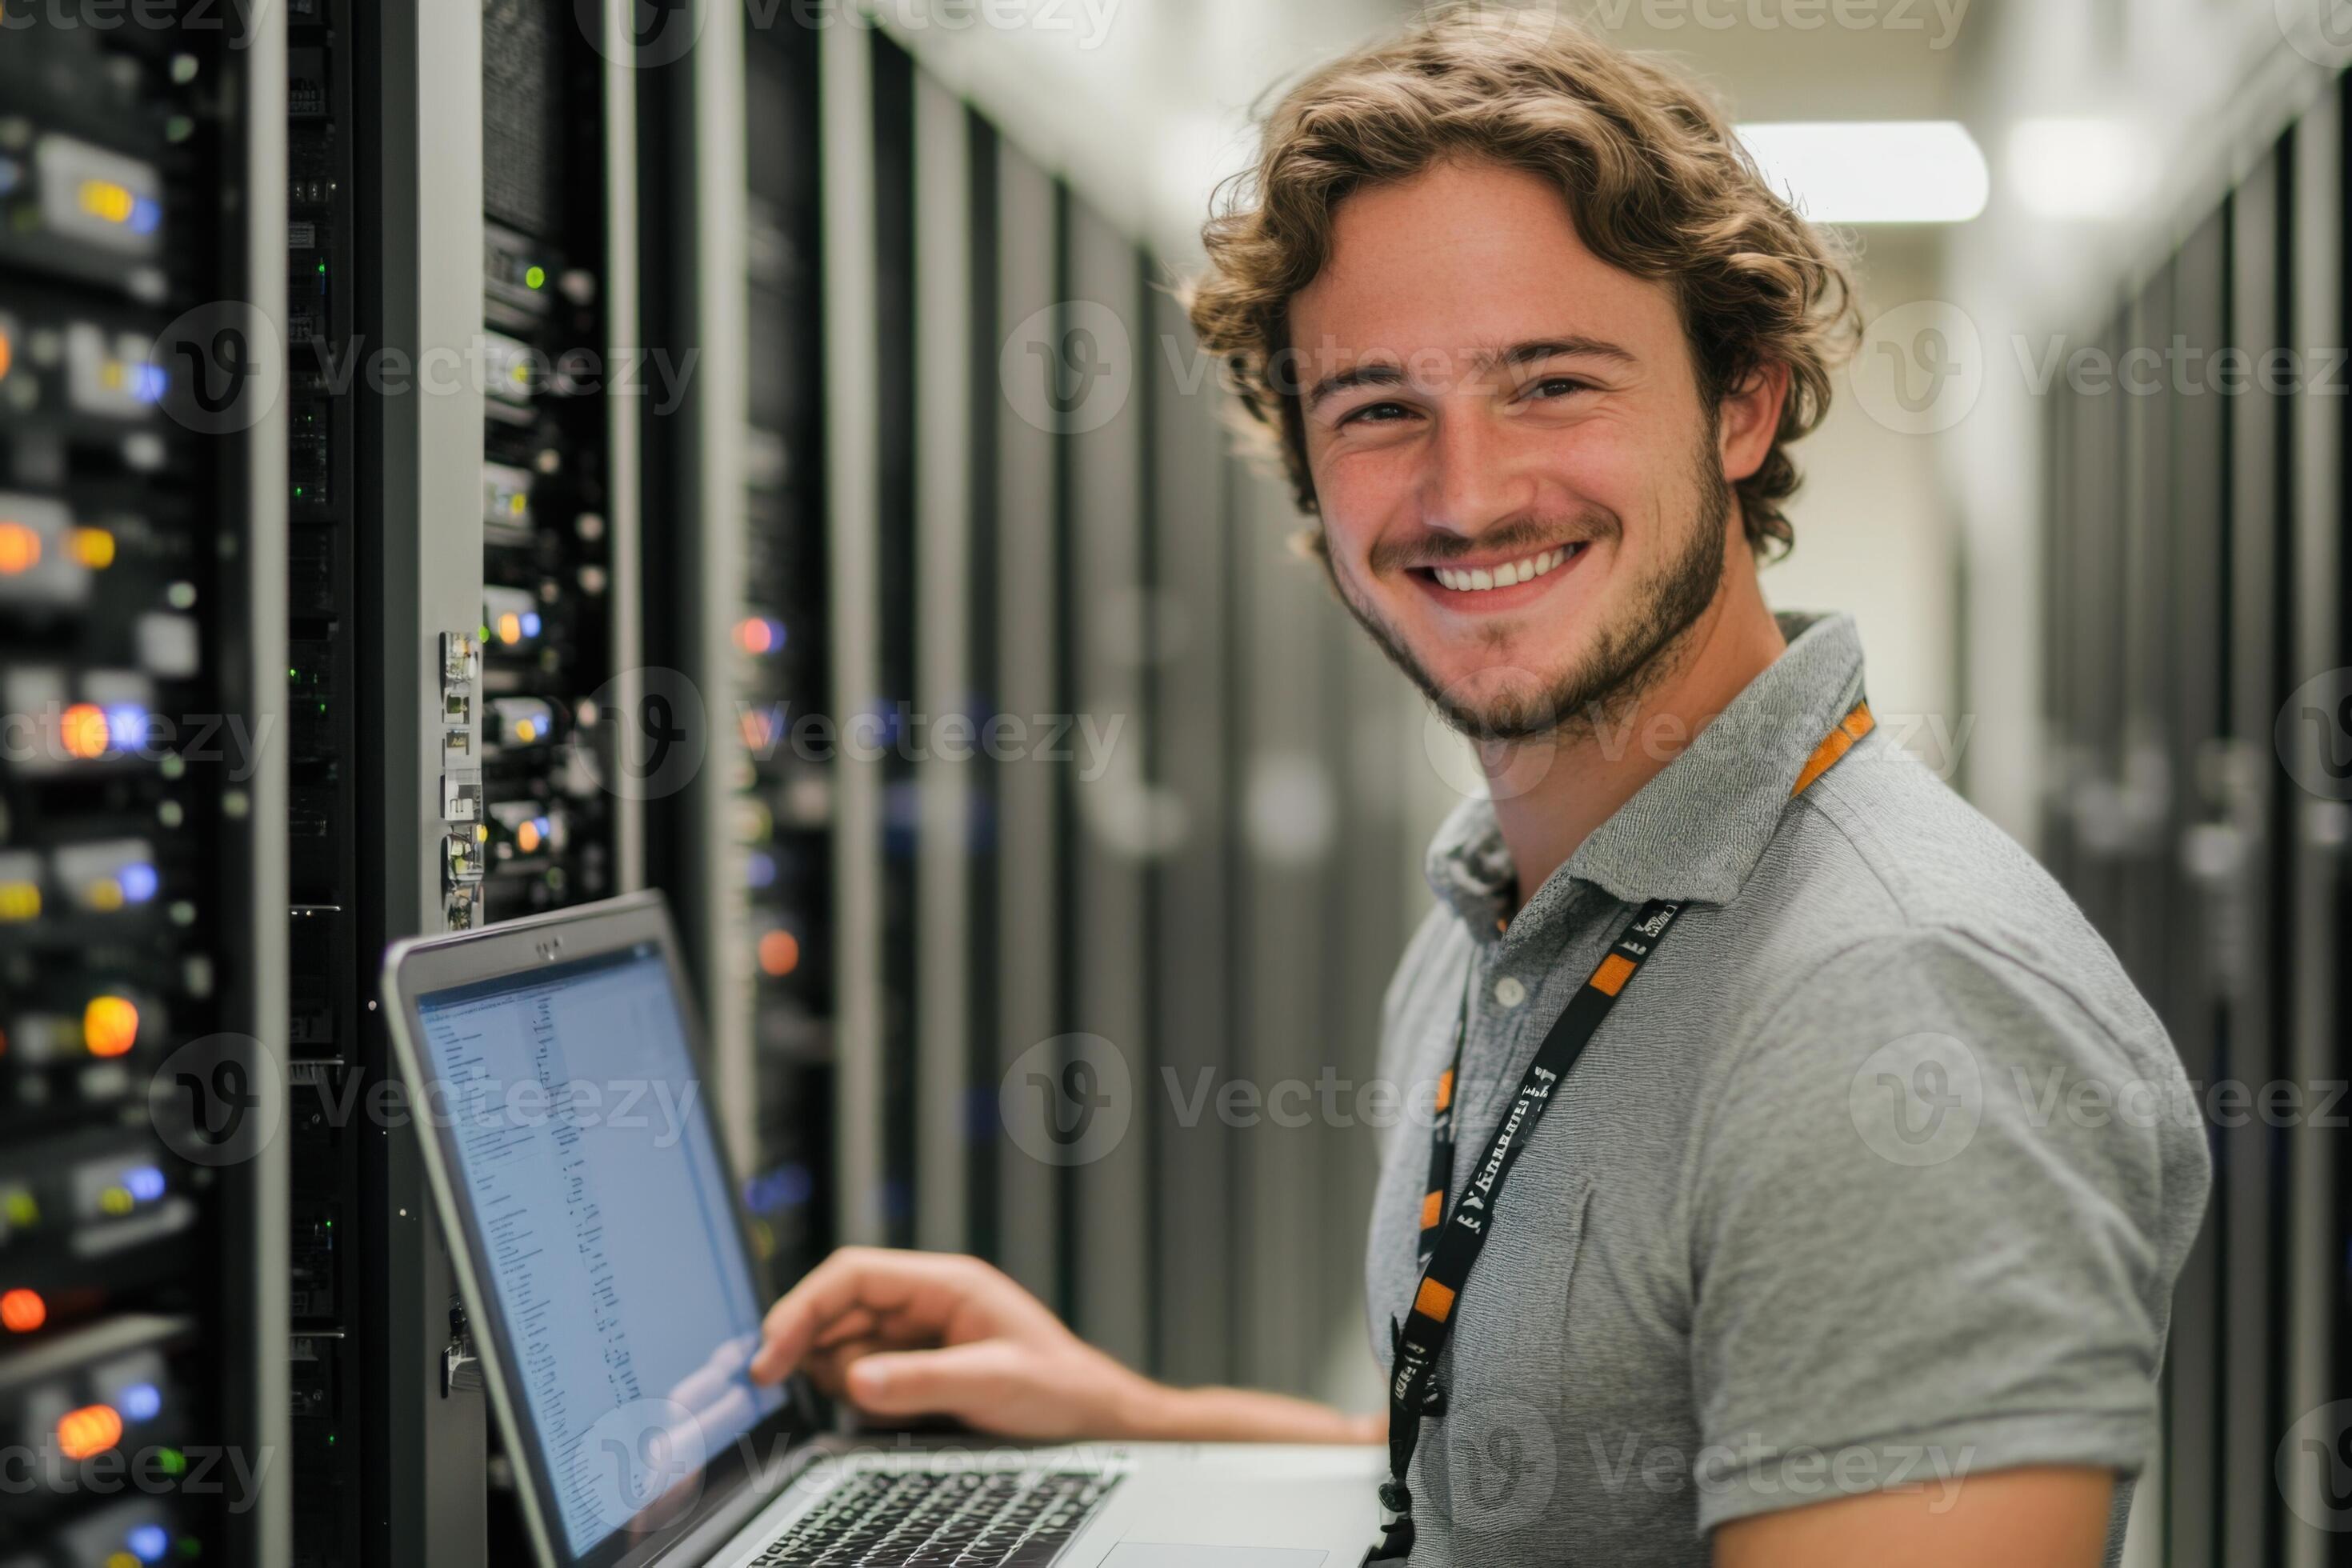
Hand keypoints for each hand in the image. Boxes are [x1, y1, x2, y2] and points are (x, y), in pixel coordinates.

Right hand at [747, 1246, 1156, 1440]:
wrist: (1094, 1420)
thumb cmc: (1061, 1389)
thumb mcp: (994, 1384)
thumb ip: (924, 1381)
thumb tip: (855, 1379)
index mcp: (945, 1284)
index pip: (853, 1275)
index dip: (803, 1307)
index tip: (771, 1351)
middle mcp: (927, 1302)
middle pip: (839, 1306)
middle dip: (804, 1340)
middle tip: (771, 1380)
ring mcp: (920, 1334)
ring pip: (845, 1341)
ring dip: (832, 1369)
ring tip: (860, 1401)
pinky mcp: (918, 1366)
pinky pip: (863, 1372)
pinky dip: (854, 1391)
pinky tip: (879, 1410)